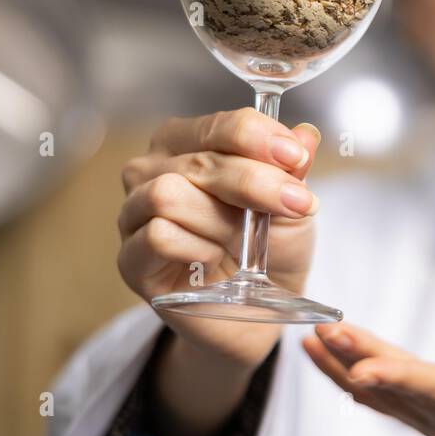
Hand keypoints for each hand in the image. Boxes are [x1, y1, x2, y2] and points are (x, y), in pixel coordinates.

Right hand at [117, 107, 321, 369]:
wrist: (257, 310)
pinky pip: (156, 236)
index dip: (259, 137)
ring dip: (220, 220)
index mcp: (188, 141)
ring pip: (169, 194)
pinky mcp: (130, 259)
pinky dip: (196, 247)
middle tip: (295, 204)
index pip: (219, 125)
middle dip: (254, 183)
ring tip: (242, 240)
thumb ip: (295, 168)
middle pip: (199, 160)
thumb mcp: (293, 204)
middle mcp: (152, 170)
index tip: (296, 158)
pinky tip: (212, 257)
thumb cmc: (269, 247)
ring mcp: (134, 213)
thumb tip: (305, 135)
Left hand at [303, 300, 434, 435]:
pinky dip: (348, 380)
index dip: (399, 376)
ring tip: (313, 340)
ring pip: (382, 397)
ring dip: (344, 368)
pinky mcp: (423, 418)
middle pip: (400, 388)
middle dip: (360, 359)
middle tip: (327, 330)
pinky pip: (380, 402)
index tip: (364, 366)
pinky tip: (325, 361)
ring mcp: (433, 423)